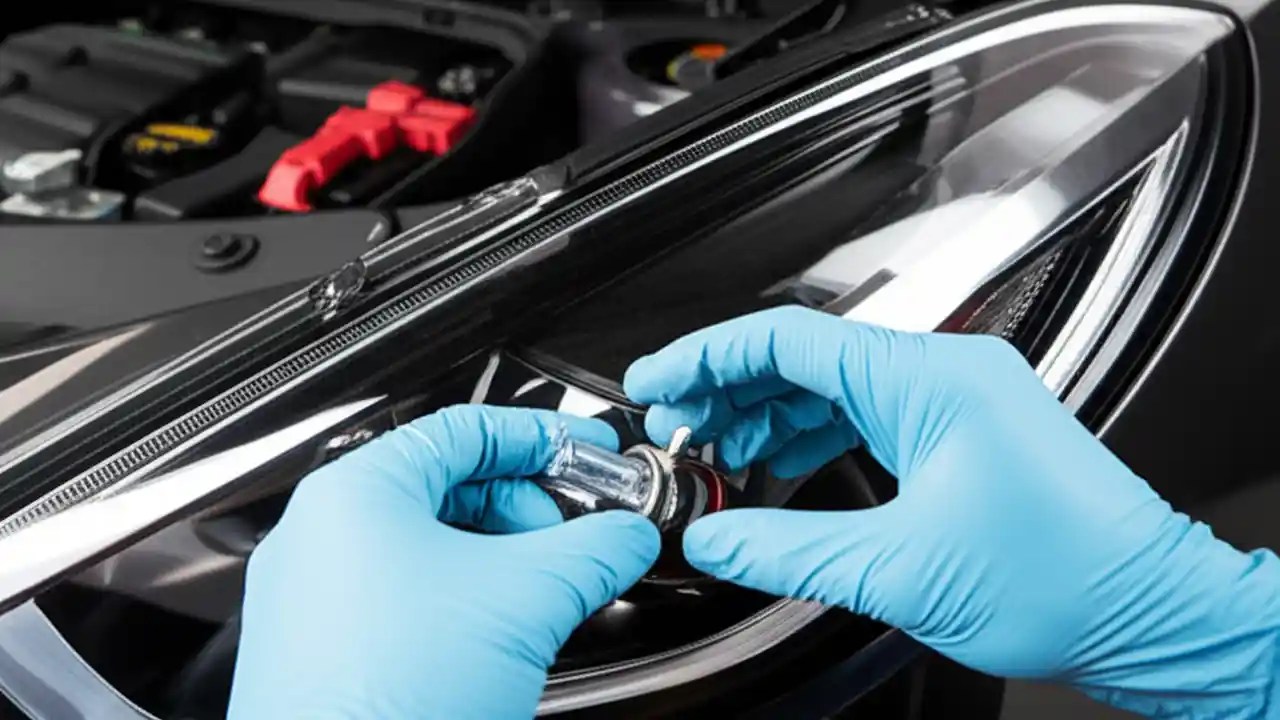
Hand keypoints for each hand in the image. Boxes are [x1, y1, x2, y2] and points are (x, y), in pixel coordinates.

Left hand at [228, 406, 659, 718]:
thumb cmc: (390, 701)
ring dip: (496, 559)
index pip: (464, 430)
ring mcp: (311, 599)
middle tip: (576, 533)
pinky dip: (458, 601)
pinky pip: (398, 600)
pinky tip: (496, 635)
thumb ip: (592, 551)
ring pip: (423, 548)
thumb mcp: (526, 602)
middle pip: (445, 487)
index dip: (541, 437)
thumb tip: (626, 535)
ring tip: (541, 591)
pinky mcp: (318, 654)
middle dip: (525, 508)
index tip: (587, 452)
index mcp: (355, 495)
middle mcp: (319, 537)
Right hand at [625, 307, 1279, 717]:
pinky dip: (811, 435)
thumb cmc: (1064, 578)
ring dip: (767, 415)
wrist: (1149, 611)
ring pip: (831, 383)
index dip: (707, 357)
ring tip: (716, 455)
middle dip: (729, 389)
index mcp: (927, 379)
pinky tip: (778, 468)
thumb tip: (715, 537)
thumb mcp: (900, 569)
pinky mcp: (960, 430)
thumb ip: (786, 550)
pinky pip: (864, 412)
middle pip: (803, 355)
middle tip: (676, 428)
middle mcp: (943, 372)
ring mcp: (954, 399)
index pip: (787, 339)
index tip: (657, 379)